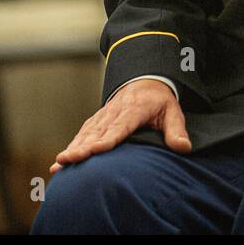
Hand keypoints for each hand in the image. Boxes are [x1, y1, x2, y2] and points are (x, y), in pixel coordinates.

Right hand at [49, 79, 190, 172]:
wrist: (146, 80)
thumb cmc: (160, 101)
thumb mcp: (173, 111)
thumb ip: (176, 130)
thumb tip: (183, 148)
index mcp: (135, 109)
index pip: (120, 126)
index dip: (107, 138)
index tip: (94, 150)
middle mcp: (115, 111)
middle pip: (97, 131)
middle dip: (82, 147)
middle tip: (67, 160)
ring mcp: (104, 114)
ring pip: (86, 132)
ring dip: (72, 148)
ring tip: (60, 164)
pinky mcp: (97, 120)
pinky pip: (83, 132)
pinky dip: (71, 146)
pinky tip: (61, 161)